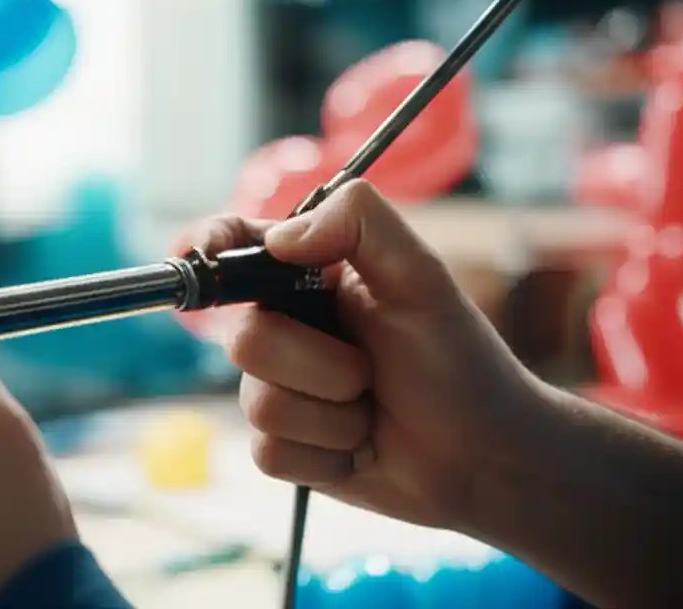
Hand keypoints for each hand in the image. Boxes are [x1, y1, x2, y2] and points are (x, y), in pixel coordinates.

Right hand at [174, 180, 543, 529]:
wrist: (484, 458)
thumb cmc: (462, 363)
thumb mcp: (423, 277)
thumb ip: (359, 225)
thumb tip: (279, 238)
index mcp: (314, 276)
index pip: (239, 246)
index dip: (208, 248)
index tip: (198, 255)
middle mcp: (290, 327)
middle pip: (242, 337)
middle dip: (313, 362)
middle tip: (369, 369)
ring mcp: (284, 387)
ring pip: (256, 402)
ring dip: (329, 414)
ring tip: (371, 409)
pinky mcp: (286, 445)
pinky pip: (269, 452)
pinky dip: (325, 454)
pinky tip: (361, 448)